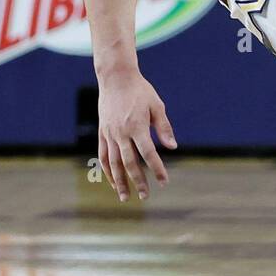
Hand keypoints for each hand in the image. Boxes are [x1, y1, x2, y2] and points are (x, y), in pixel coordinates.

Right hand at [98, 71, 175, 202]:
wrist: (116, 78)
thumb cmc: (140, 91)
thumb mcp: (157, 106)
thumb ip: (164, 128)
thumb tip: (173, 147)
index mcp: (137, 126)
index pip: (148, 153)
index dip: (156, 169)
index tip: (163, 182)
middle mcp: (121, 133)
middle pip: (130, 163)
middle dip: (137, 182)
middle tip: (145, 197)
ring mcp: (109, 134)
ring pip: (113, 163)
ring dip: (119, 182)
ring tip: (125, 197)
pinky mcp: (102, 132)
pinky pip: (103, 155)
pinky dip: (107, 170)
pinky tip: (113, 182)